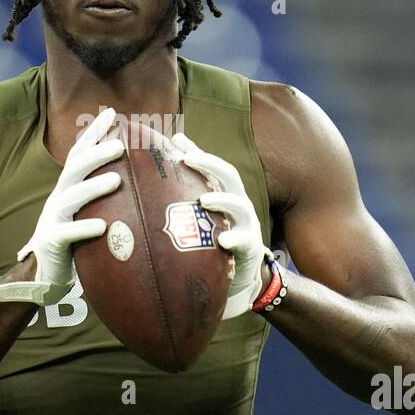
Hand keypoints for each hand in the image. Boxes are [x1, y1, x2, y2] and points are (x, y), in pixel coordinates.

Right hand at [0, 106, 124, 305]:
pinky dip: (84, 228)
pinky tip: (103, 226)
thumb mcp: (89, 214)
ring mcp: (51, 218)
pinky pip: (67, 232)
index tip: (112, 112)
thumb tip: (144, 180)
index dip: (93, 132)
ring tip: (117, 180)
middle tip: (120, 145)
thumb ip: (107, 198)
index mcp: (68, 187)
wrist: (45, 275)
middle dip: (96, 154)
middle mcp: (58, 197)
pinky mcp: (50, 241)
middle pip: (74, 168)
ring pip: (71, 197)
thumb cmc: (76, 243)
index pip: (79, 153)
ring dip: (93, 186)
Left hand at [170, 132, 272, 318]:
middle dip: (209, 164)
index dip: (197, 152)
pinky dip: (234, 238)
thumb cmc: (215, 237)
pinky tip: (221, 241)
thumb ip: (188, 191)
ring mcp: (247, 224)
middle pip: (229, 176)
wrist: (241, 274)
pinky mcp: (250, 246)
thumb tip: (163, 163)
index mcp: (225, 192)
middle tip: (187, 159)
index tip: (177, 141)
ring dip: (222, 200)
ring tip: (204, 200)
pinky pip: (244, 240)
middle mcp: (238, 203)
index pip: (212, 166)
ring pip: (240, 206)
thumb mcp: (202, 214)